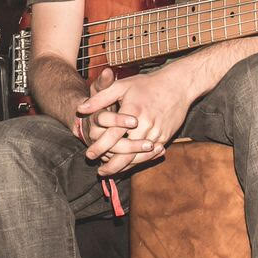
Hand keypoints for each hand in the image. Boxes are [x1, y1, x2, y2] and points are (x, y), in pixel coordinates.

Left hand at [77, 67, 193, 176]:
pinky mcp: (165, 137)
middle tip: (100, 172)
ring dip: (125, 166)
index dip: (100, 146)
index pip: (113, 134)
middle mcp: (145, 125)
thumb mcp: (121, 86)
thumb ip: (99, 98)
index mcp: (132, 111)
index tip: (89, 155)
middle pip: (126, 151)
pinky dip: (138, 162)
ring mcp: (157, 133)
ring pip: (139, 156)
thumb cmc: (146, 85)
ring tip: (111, 172)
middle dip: (112, 164)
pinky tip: (128, 166)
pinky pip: (150, 155)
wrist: (178, 86)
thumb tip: (80, 109)